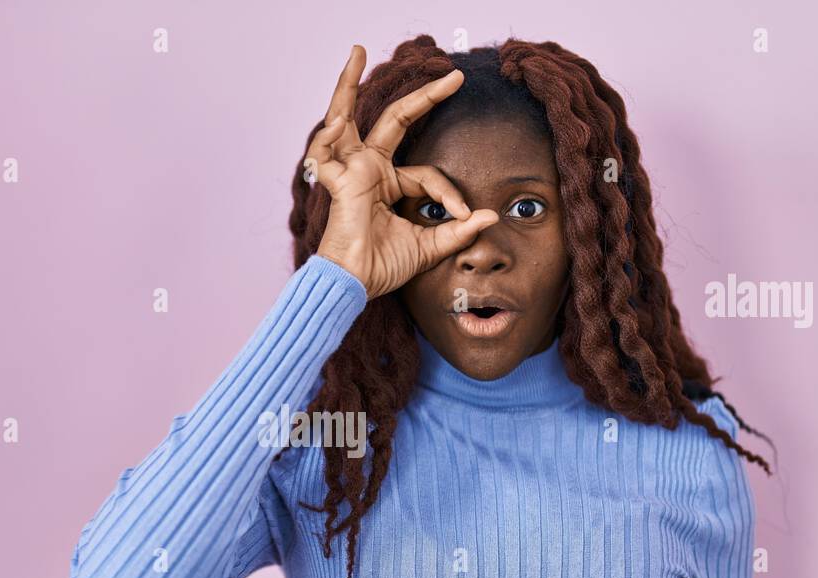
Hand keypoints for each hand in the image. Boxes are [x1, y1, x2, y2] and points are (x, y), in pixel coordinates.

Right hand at [306, 45, 498, 300]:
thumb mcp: (429, 247)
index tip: (462, 215)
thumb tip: (491, 216)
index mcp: (388, 185)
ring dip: (347, 84)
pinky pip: (326, 151)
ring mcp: (351, 171)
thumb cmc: (382, 267)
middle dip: (424, 96)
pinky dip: (328, 135)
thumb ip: (457, 231)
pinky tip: (338, 122)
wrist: (356, 284)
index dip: (448, 193)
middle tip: (454, 74)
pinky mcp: (337, 180)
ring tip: (356, 51)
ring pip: (348, 117)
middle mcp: (369, 171)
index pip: (426, 174)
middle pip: (394, 121)